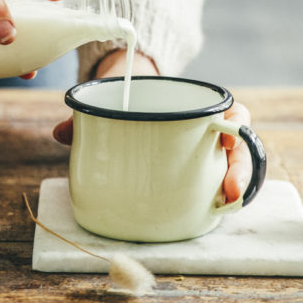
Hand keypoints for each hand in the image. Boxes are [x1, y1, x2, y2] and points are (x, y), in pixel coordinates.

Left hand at [53, 51, 252, 201]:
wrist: (129, 92)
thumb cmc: (129, 94)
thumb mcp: (114, 95)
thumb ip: (90, 112)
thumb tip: (62, 132)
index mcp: (197, 106)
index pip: (231, 111)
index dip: (236, 123)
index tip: (228, 136)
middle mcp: (209, 130)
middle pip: (240, 147)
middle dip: (241, 169)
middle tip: (230, 188)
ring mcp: (206, 154)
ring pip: (234, 169)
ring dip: (236, 187)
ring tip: (226, 204)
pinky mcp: (198, 174)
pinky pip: (217, 185)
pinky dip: (221, 198)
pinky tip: (216, 211)